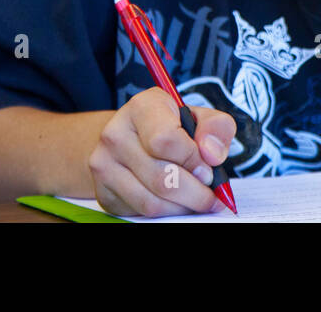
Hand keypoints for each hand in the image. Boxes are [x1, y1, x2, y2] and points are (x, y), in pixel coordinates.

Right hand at [88, 88, 236, 216]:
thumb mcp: (198, 116)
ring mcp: (105, 165)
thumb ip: (216, 128)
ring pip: (153, 203)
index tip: (208, 169)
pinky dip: (167, 213)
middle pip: (162, 178)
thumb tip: (212, 155)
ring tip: (197, 199)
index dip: (193, 160)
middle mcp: (116, 134)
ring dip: (184, 207)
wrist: (130, 138)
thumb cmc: (171, 126)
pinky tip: (177, 202)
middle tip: (211, 195)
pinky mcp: (104, 192)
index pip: (166, 140)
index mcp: (142, 107)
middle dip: (196, 193)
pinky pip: (142, 214)